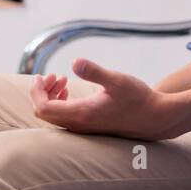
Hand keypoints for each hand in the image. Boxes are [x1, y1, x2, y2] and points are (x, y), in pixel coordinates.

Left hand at [29, 58, 181, 140]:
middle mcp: (78, 125)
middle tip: (53, 75)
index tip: (42, 75)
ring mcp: (83, 127)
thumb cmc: (137, 98)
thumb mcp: (117, 80)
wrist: (154, 118)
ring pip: (54, 115)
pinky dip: (60, 102)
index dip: (37, 91)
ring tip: (62, 79)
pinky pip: (64, 117)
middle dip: (42, 92)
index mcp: (81, 114)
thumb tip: (74, 61)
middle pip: (45, 113)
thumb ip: (94, 72)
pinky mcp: (88, 126)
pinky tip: (69, 90)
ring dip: (51, 96)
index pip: (43, 108)